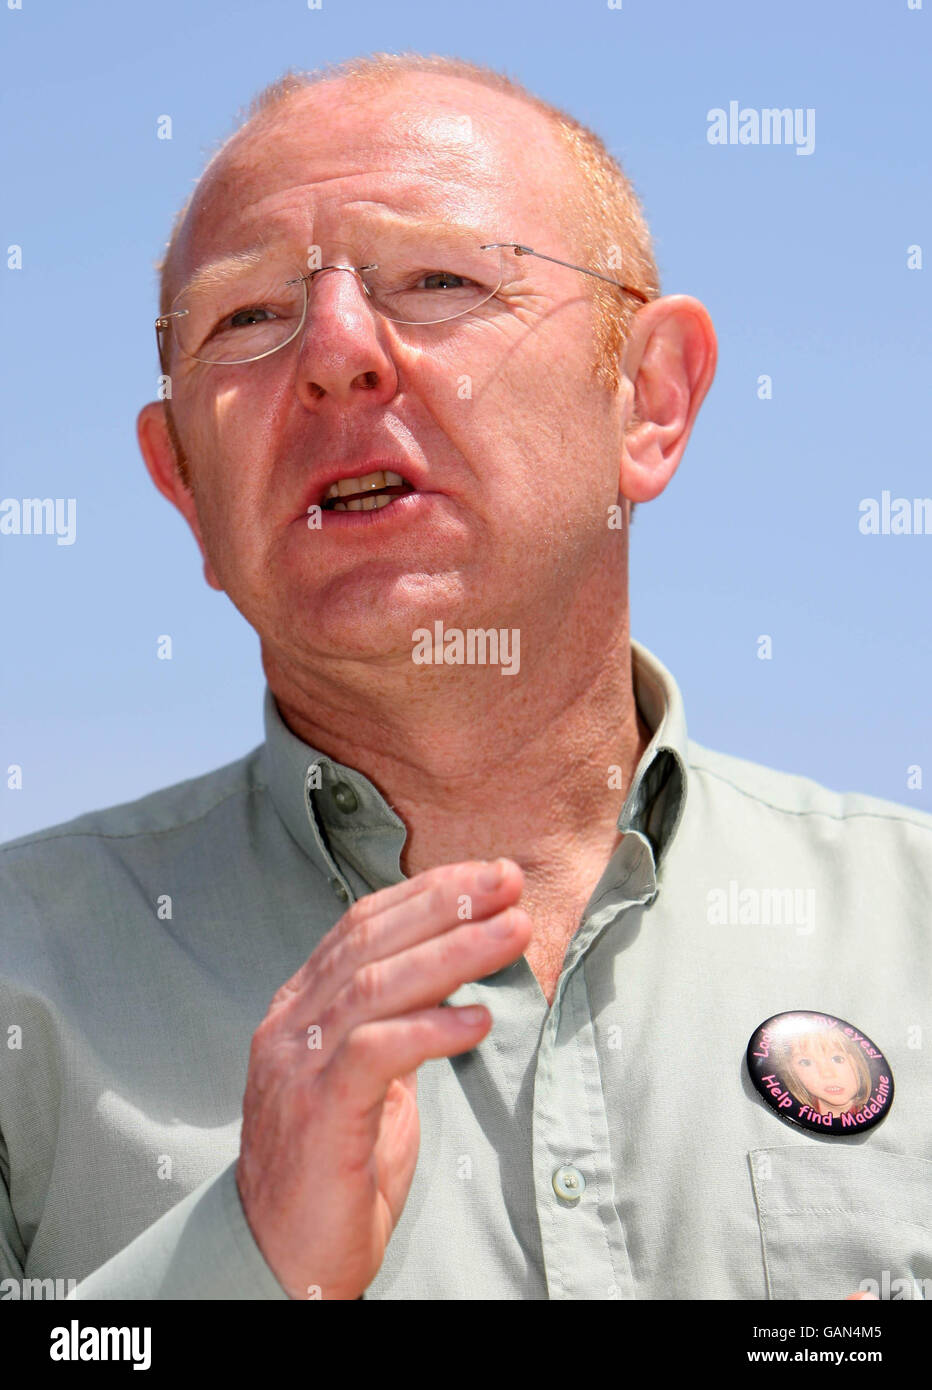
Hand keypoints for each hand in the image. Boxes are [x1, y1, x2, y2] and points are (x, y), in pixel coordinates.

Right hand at [235, 857, 530, 1299]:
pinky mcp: (317, 1113)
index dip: (426, 892)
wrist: (282, 1262)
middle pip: (372, 940)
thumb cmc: (334, 1171)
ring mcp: (297, 1067)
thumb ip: (394, 1026)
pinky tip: (479, 1019)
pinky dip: (432, 1028)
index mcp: (301, 1010)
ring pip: (377, 984)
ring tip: (513, 933)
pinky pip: (377, 1051)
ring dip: (455, 952)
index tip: (486, 874)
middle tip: (508, 881)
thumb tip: (453, 980)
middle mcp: (290, 1025)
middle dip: (447, 902)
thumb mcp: (367, 1083)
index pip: (362, 925)